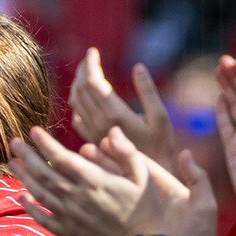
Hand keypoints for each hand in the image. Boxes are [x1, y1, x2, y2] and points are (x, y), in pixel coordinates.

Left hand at [15, 126, 206, 235]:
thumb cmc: (145, 208)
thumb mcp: (144, 175)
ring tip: (13, 162)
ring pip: (41, 193)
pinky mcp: (69, 233)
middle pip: (45, 173)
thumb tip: (110, 130)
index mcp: (95, 181)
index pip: (62, 158)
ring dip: (25, 177)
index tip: (33, 130)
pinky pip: (44, 219)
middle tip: (14, 142)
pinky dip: (30, 207)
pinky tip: (21, 195)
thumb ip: (126, 151)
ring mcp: (71, 217)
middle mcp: (78, 198)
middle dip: (28, 156)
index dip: (45, 143)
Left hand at [69, 47, 177, 170]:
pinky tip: (82, 99)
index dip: (91, 63)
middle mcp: (98, 124)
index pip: (93, 82)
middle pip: (80, 89)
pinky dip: (76, 103)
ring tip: (83, 73)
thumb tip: (138, 66)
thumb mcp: (161, 119)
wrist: (146, 183)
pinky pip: (76, 118)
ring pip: (74, 103)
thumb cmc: (160, 149)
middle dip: (82, 70)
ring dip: (76, 84)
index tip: (93, 51)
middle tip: (88, 59)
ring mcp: (91, 134)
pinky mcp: (90, 141)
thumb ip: (149, 92)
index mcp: (115, 115)